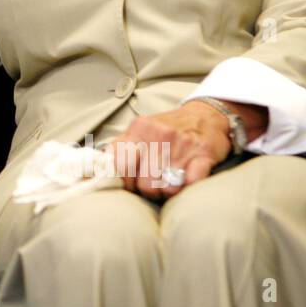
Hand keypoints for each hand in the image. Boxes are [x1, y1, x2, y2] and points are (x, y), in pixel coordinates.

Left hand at [110, 100, 254, 200]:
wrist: (206, 114)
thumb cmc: (168, 130)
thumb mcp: (140, 131)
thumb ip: (120, 149)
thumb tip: (99, 172)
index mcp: (139, 129)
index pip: (119, 166)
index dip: (124, 182)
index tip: (130, 184)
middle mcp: (159, 135)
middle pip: (144, 184)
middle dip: (149, 190)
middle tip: (156, 182)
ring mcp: (182, 145)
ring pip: (167, 188)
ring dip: (169, 191)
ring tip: (171, 181)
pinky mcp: (203, 154)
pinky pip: (190, 184)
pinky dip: (187, 187)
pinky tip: (187, 179)